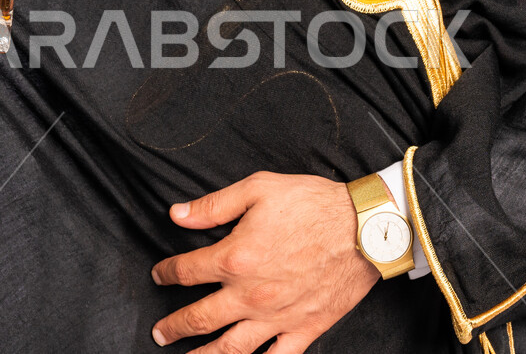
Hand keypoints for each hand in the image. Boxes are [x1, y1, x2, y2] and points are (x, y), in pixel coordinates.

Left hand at [151, 172, 378, 352]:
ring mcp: (277, 317)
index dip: (167, 273)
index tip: (160, 275)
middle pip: (199, 318)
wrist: (365, 227)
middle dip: (174, 326)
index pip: (187, 271)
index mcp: (235, 258)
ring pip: (230, 349)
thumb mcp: (259, 189)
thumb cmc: (314, 204)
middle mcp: (250, 295)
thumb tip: (177, 214)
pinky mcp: (304, 329)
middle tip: (160, 333)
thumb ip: (214, 206)